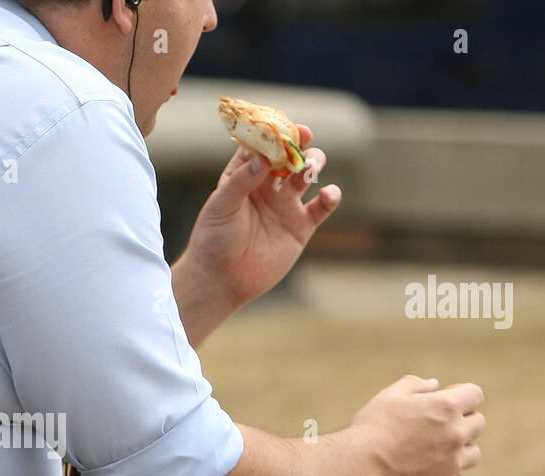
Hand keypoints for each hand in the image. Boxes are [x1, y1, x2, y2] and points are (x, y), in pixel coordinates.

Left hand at [178, 124, 341, 315]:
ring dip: (314, 164)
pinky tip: (327, 194)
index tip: (284, 127)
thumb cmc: (213, 240)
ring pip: (308, 173)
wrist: (222, 279)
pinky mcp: (301, 226)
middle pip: (290, 154)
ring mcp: (286, 204)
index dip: (275, 133)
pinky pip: (322, 207)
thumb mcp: (221, 206)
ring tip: (308, 171)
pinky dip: (330, 196)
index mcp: (244, 175)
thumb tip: (264, 158)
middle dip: (299, 144)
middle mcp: (267, 185)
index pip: (263, 146)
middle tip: (302, 140)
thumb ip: (241, 181)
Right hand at [348, 375, 485, 475]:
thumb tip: (434, 384)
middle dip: (461, 422)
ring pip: (473, 454)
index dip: (462, 395)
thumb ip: (414, 385)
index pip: (475, 395)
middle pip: (478, 424)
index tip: (445, 401)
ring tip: (433, 453)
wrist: (358, 466)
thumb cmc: (371, 428)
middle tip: (435, 429)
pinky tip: (429, 475)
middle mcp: (456, 433)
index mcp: (446, 406)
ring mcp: (453, 463)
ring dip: (459, 451)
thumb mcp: (388, 396)